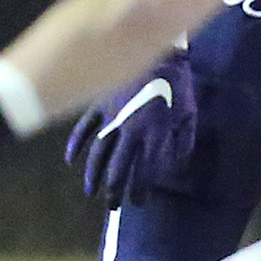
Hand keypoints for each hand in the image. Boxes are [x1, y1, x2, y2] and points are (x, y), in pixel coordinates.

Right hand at [65, 55, 203, 206]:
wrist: (161, 54)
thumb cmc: (179, 86)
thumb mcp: (189, 115)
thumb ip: (183, 143)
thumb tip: (175, 167)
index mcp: (155, 134)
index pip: (144, 171)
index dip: (140, 189)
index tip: (137, 203)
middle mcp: (131, 131)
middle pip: (119, 168)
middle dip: (115, 190)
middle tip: (112, 206)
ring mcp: (112, 118)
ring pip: (98, 153)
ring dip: (94, 174)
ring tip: (92, 191)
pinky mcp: (99, 105)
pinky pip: (84, 129)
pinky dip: (75, 145)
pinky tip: (71, 161)